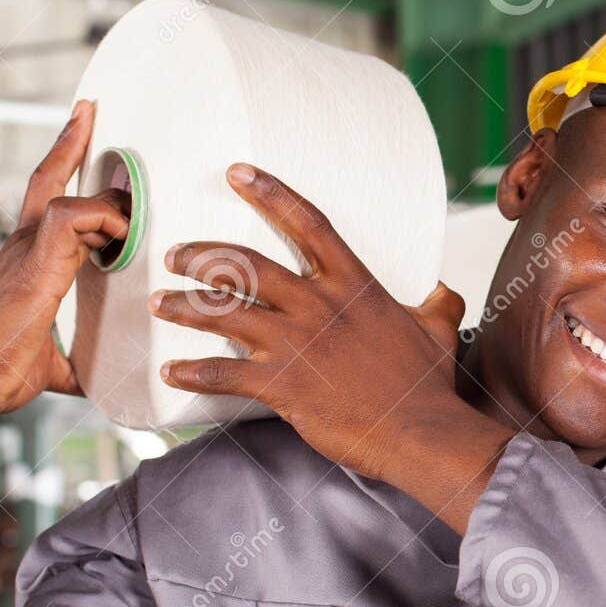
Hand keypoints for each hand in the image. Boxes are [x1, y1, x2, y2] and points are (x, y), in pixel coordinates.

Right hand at [0, 100, 127, 419]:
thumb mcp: (57, 364)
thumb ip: (84, 359)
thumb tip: (109, 377)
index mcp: (30, 263)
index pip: (50, 203)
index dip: (64, 171)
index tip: (82, 137)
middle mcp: (24, 249)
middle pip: (47, 180)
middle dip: (70, 142)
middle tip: (91, 109)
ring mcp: (26, 254)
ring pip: (65, 197)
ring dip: (106, 202)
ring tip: (132, 219)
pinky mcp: (34, 266)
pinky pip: (69, 218)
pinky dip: (101, 221)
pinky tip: (121, 241)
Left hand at [151, 164, 513, 507]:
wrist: (421, 433)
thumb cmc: (427, 386)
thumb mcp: (438, 333)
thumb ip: (437, 306)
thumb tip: (444, 292)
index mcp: (354, 287)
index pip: (308, 224)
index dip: (270, 193)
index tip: (238, 173)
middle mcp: (319, 306)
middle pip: (246, 264)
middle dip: (203, 254)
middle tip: (177, 254)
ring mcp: (297, 344)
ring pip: (223, 312)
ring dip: (185, 304)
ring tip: (161, 301)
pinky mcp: (282, 385)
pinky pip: (222, 373)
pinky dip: (191, 372)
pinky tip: (172, 371)